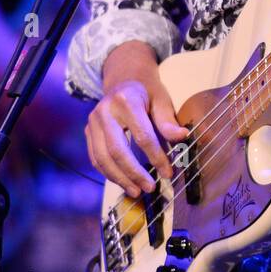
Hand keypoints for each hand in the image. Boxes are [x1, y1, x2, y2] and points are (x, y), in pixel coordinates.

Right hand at [85, 75, 187, 197]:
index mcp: (126, 100)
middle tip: (150, 188)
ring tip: (137, 191)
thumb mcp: (161, 100)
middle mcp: (104, 111)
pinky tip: (124, 182)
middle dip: (134, 173)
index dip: (156, 156)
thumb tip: (182, 137)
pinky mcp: (88, 132)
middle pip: (117, 150)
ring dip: (120, 178)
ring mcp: (92, 122)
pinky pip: (95, 158)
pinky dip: (109, 173)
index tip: (168, 172)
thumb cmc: (146, 92)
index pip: (142, 135)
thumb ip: (168, 120)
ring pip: (102, 158)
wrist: (123, 80)